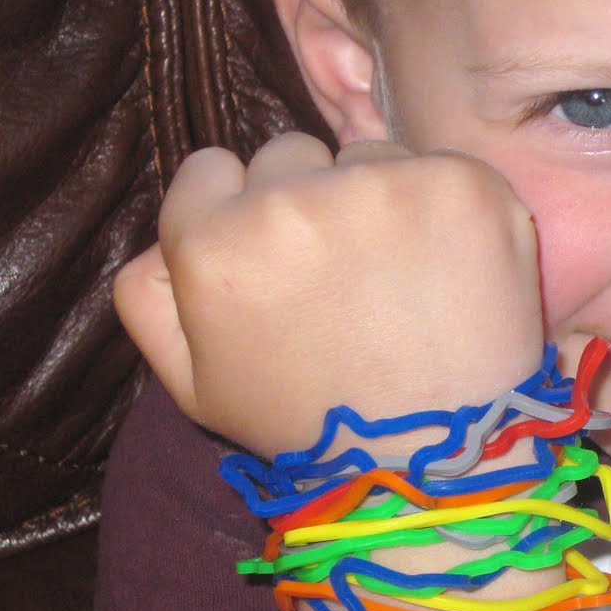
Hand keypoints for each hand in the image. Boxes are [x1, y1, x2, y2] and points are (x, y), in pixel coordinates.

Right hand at [113, 133, 545, 458]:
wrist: (438, 457)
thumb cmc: (313, 427)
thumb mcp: (195, 386)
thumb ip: (148, 298)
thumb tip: (159, 236)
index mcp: (214, 242)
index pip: (212, 167)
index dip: (244, 208)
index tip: (280, 256)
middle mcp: (292, 201)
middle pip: (292, 153)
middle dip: (311, 199)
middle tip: (346, 274)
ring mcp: (383, 187)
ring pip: (369, 157)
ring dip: (381, 199)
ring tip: (402, 277)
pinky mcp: (461, 186)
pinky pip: (442, 168)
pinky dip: (448, 209)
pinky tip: (451, 269)